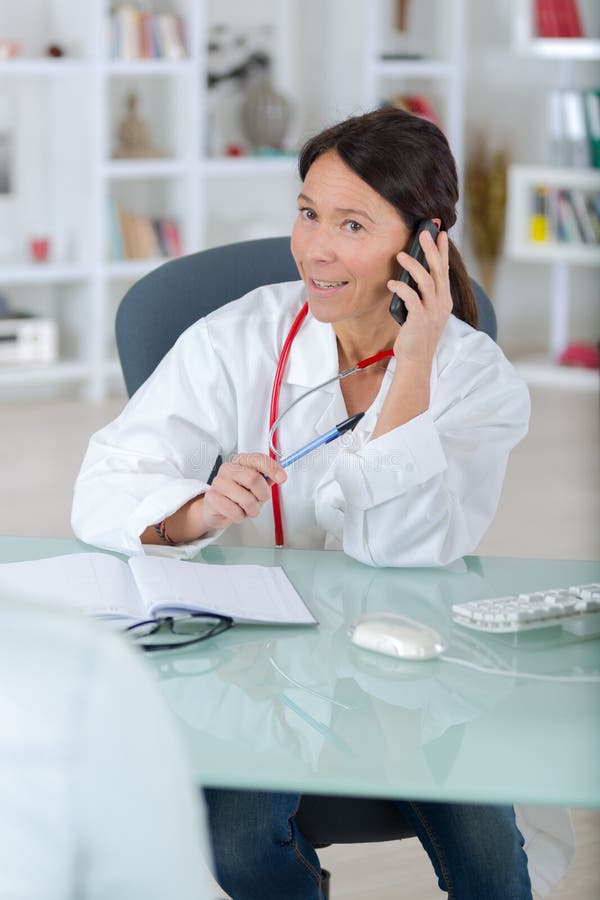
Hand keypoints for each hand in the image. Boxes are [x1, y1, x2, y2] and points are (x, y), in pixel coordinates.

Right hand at [196, 453, 285, 533]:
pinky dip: (240, 516)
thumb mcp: (255, 485)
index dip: (272, 468)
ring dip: (253, 509)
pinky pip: (236, 512)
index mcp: (240, 462)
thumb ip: (267, 479)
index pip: (258, 459)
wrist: (216, 508)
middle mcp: (228, 469)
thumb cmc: (238, 495)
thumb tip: (280, 476)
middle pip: (254, 479)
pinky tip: (236, 512)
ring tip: (247, 508)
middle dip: (263, 494)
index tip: (282, 478)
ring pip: (247, 499)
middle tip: (260, 500)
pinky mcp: (212, 498)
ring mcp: (218, 483)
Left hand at [387, 229, 451, 368]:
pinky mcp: (420, 319)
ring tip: (401, 254)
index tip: (442, 235)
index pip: (445, 271)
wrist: (416, 359)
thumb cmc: (416, 336)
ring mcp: (432, 311)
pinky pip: (411, 297)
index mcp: (444, 300)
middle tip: (424, 234)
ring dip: (413, 265)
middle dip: (431, 250)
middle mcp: (441, 303)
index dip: (443, 252)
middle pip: (438, 270)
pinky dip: (401, 287)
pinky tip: (392, 283)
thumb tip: (411, 276)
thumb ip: (422, 296)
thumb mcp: (424, 312)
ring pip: (426, 280)